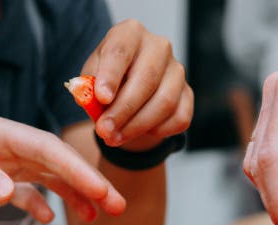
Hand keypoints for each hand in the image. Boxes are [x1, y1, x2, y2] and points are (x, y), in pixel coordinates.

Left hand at [0, 112, 125, 221]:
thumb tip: (9, 189)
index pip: (45, 148)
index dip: (77, 169)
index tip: (102, 191)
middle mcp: (0, 148)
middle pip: (55, 163)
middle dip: (88, 183)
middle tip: (117, 206)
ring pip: (46, 179)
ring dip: (73, 195)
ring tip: (97, 216)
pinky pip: (23, 196)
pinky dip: (41, 206)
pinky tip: (51, 220)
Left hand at [83, 19, 192, 150]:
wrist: (130, 93)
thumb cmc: (109, 80)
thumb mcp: (91, 78)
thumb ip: (89, 86)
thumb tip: (93, 99)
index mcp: (130, 33)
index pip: (121, 51)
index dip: (111, 76)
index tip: (102, 99)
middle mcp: (158, 47)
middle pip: (146, 79)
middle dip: (123, 110)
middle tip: (105, 131)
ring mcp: (177, 70)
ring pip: (164, 102)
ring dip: (137, 126)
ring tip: (115, 138)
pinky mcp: (187, 94)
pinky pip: (179, 117)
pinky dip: (158, 131)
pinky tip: (139, 133)